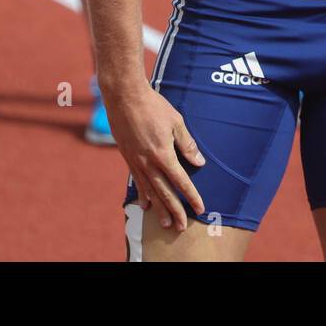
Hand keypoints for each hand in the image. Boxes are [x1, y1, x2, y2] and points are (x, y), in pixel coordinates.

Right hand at [102, 82, 206, 232]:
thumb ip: (187, 144)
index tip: (200, 208)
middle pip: (164, 192)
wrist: (125, 98)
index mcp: (163, 154)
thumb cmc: (154, 107)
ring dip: (158, 208)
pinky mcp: (128, 157)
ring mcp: (136, 161)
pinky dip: (142, 194)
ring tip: (165, 223)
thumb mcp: (176, 122)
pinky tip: (145, 204)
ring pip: (149, 190)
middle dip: (175, 210)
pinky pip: (137, 181)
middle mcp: (149, 162)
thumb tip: (199, 162)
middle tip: (181, 227)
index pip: (181, 181)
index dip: (191, 196)